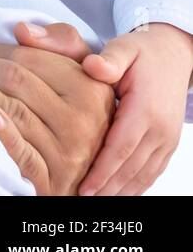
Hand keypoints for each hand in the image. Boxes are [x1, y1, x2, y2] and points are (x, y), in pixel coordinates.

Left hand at [0, 23, 114, 194]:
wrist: (86, 183)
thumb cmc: (75, 122)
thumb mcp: (83, 81)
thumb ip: (63, 45)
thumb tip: (21, 29)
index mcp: (91, 88)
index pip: (29, 59)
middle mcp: (84, 119)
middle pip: (16, 81)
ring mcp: (68, 151)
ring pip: (14, 110)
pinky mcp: (51, 178)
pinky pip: (23, 151)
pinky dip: (2, 131)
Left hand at [72, 22, 192, 194]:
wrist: (172, 55)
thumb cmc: (140, 53)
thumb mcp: (123, 49)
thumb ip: (108, 60)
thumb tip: (92, 66)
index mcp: (145, 108)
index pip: (122, 146)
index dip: (103, 170)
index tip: (83, 187)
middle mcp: (161, 128)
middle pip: (132, 167)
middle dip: (107, 187)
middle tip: (80, 200)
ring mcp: (168, 138)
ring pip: (143, 173)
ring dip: (121, 190)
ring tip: (95, 202)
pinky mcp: (168, 142)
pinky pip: (153, 170)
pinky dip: (136, 184)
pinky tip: (118, 193)